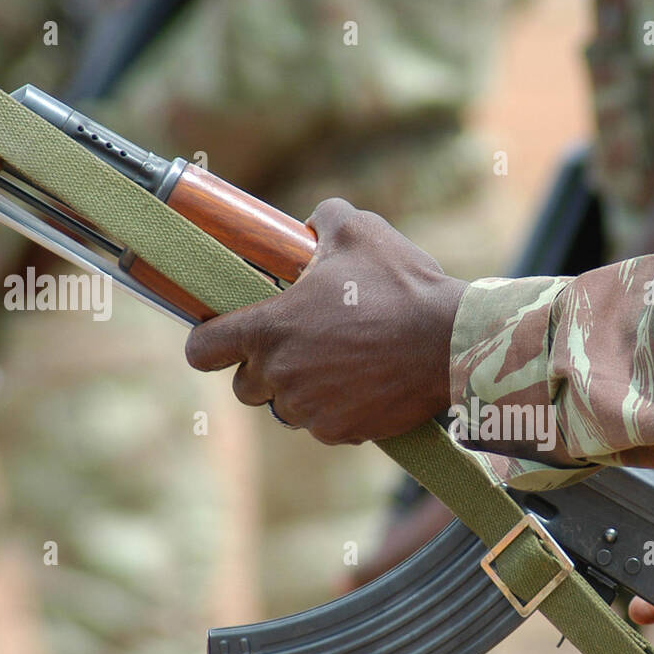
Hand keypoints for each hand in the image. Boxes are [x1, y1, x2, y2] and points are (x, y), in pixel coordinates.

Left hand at [185, 199, 465, 443]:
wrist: (451, 344)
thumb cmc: (402, 286)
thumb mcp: (358, 231)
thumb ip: (321, 220)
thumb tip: (309, 226)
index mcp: (270, 328)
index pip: (203, 350)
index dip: (209, 343)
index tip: (220, 339)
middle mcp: (281, 375)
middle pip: (245, 387)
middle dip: (265, 370)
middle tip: (301, 347)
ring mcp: (310, 409)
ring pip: (286, 408)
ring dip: (302, 392)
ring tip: (339, 365)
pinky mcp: (340, 432)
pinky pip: (323, 426)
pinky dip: (337, 411)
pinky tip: (364, 385)